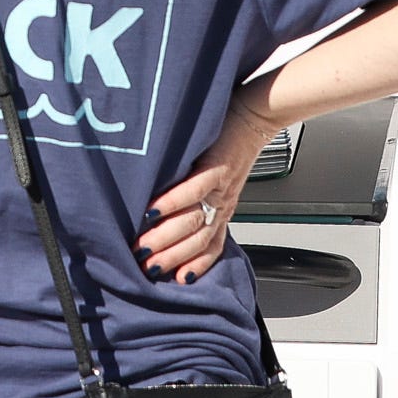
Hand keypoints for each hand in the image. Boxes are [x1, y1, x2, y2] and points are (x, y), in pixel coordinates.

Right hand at [137, 101, 269, 282]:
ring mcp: (220, 187)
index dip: (194, 266)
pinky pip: (194, 190)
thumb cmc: (229, 143)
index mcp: (223, 209)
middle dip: (171, 257)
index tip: (173, 281)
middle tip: (146, 268)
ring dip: (167, 238)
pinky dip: (173, 203)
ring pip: (194, 222)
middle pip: (198, 240)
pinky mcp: (216, 167)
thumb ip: (198, 196)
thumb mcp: (217, 178)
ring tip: (143, 248)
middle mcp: (223, 204)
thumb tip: (164, 213)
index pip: (210, 247)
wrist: (255, 116)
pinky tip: (154, 211)